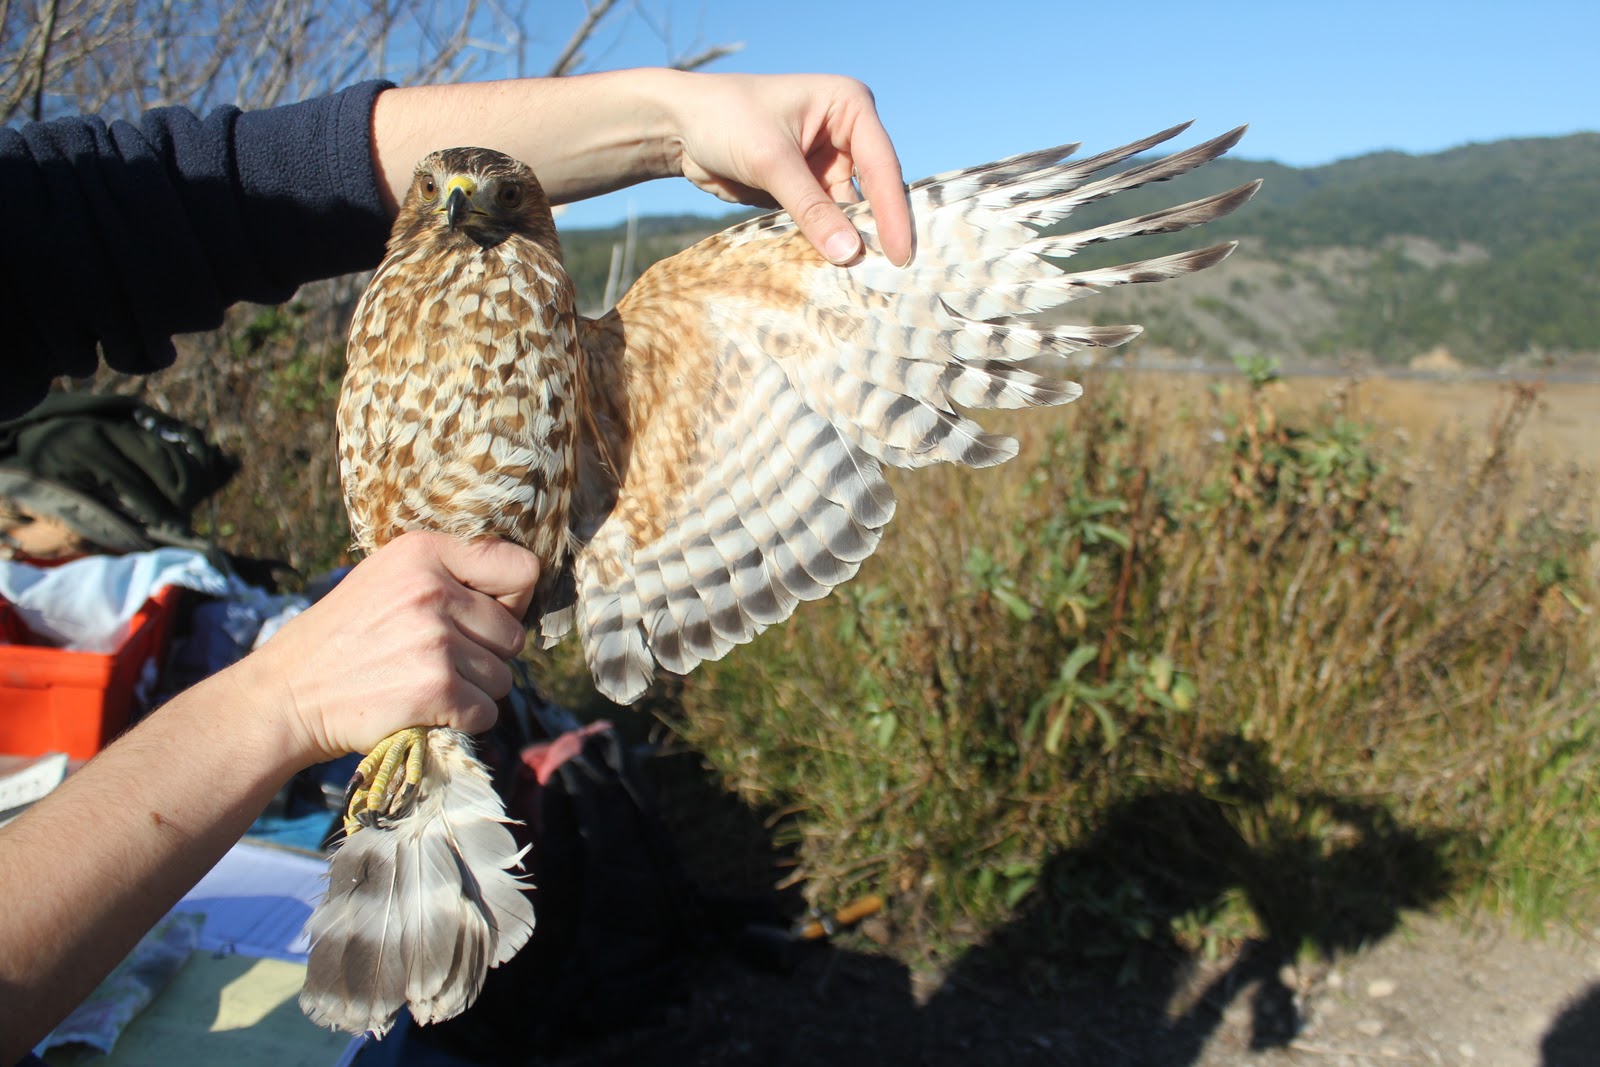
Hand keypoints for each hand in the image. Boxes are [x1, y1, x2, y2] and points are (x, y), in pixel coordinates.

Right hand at [238, 531, 538, 764]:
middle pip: (513, 634)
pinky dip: (463, 720)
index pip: (521, 569)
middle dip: (486, 655)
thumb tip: (521, 590)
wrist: (286, 696)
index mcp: (424, 552)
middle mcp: (432, 590)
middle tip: (439, 661)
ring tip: (425, 684)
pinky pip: (487, 712)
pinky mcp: (436, 688)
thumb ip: (447, 575)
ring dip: (474, 691)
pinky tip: (425, 710)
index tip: (484, 617)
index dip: (512, 601)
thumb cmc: (344, 638)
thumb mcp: (387, 578)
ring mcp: (435, 640)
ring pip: (503, 677)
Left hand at [665, 73, 912, 266]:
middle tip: (894, 276)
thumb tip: (849, 254)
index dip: (892, 212)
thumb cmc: (724, 120)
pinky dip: (826, 244)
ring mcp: (826, 163)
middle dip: (877, 230)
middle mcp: (845, 133)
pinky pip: (824, 222)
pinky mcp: (806, 188)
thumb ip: (810, 208)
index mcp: (849, 106)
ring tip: (865, 282)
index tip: (901, 254)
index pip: (881, 165)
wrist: (678, 127)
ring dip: (850, 242)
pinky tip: (834, 273)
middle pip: (873, 190)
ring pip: (849, 211)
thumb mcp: (771, 162)